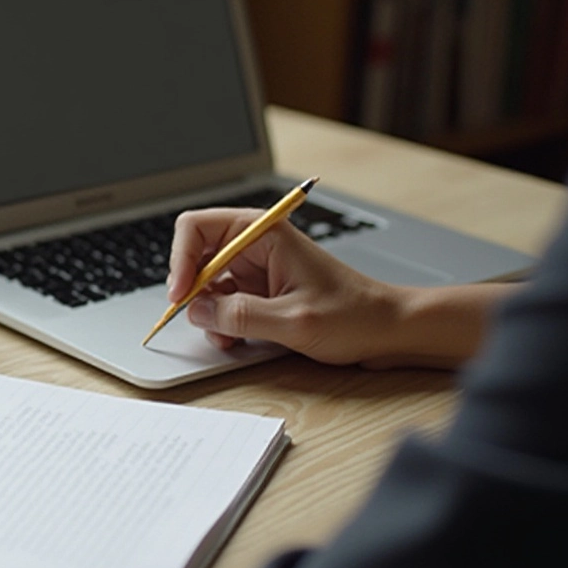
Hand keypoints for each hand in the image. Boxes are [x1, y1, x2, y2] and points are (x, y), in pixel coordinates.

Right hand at [166, 208, 401, 365]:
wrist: (388, 330)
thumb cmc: (354, 315)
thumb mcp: (294, 320)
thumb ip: (240, 316)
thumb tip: (197, 311)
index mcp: (263, 234)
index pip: (196, 228)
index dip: (180, 260)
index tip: (180, 294)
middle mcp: (255, 246)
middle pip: (196, 257)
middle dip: (192, 291)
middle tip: (200, 320)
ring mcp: (256, 270)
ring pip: (206, 284)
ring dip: (206, 312)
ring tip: (226, 337)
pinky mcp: (259, 292)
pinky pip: (223, 303)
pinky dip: (221, 322)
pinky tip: (235, 339)